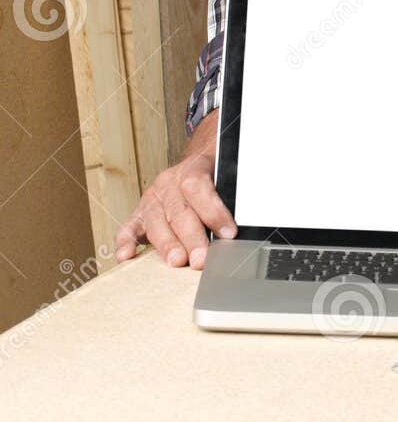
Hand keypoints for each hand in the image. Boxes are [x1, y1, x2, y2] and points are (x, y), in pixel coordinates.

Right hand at [114, 111, 235, 269]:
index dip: (213, 211)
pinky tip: (127, 256)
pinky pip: (128, 228)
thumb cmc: (216, 173)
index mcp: (193, 169)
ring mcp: (152, 198)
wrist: (198, 159)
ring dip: (167, 244)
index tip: (228, 233)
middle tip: (201, 259)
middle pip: (179, 211)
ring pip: (157, 222)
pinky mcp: (139, 213)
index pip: (199, 188)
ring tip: (176, 261)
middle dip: (192, 238)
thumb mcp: (227, 175)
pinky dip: (126, 242)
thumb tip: (246, 221)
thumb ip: (232, 194)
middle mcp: (169, 183)